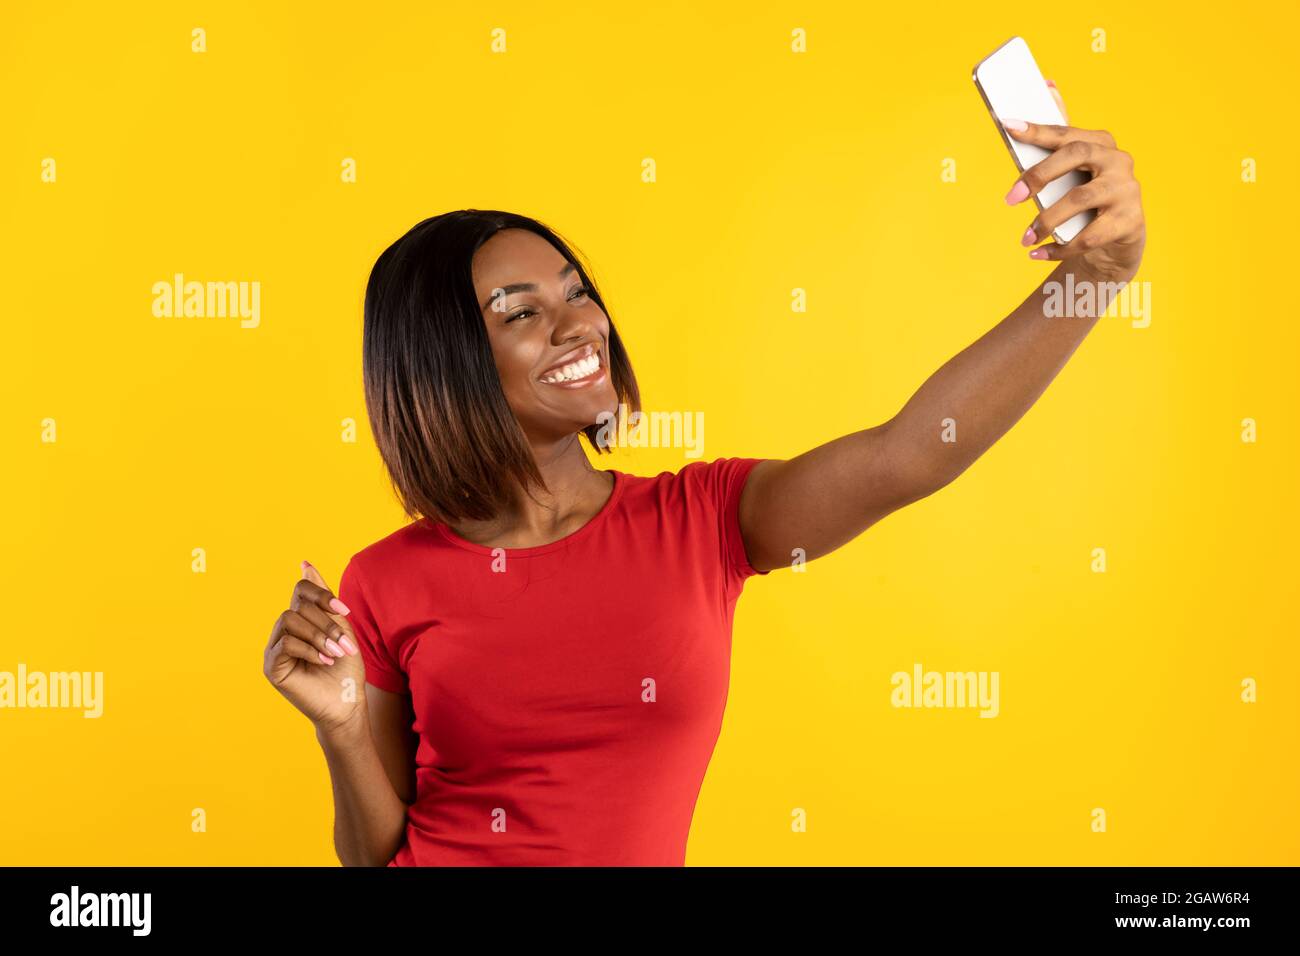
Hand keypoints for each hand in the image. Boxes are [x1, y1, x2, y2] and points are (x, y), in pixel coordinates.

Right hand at [263, 560, 366, 735]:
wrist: (346, 704)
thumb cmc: (346, 668)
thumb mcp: (340, 628)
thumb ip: (324, 600)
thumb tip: (305, 564)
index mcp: (301, 620)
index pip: (300, 590)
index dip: (321, 593)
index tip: (343, 609)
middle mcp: (284, 631)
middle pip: (298, 606)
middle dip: (326, 624)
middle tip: (345, 646)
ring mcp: (275, 648)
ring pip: (289, 621)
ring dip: (318, 636)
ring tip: (335, 653)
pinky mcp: (271, 666)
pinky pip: (285, 645)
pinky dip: (309, 650)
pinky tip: (324, 661)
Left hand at [1001, 81, 1145, 283]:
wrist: (1116, 242)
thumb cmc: (1086, 200)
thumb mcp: (1071, 172)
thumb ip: (1058, 137)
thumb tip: (1047, 85)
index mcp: (1099, 143)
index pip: (1064, 132)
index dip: (1036, 129)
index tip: (1008, 124)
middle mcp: (1117, 160)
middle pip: (1074, 156)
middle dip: (1038, 175)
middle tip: (1009, 199)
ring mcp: (1127, 189)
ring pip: (1080, 199)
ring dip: (1046, 220)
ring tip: (1025, 238)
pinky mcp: (1129, 220)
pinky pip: (1089, 236)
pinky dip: (1059, 248)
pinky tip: (1038, 253)